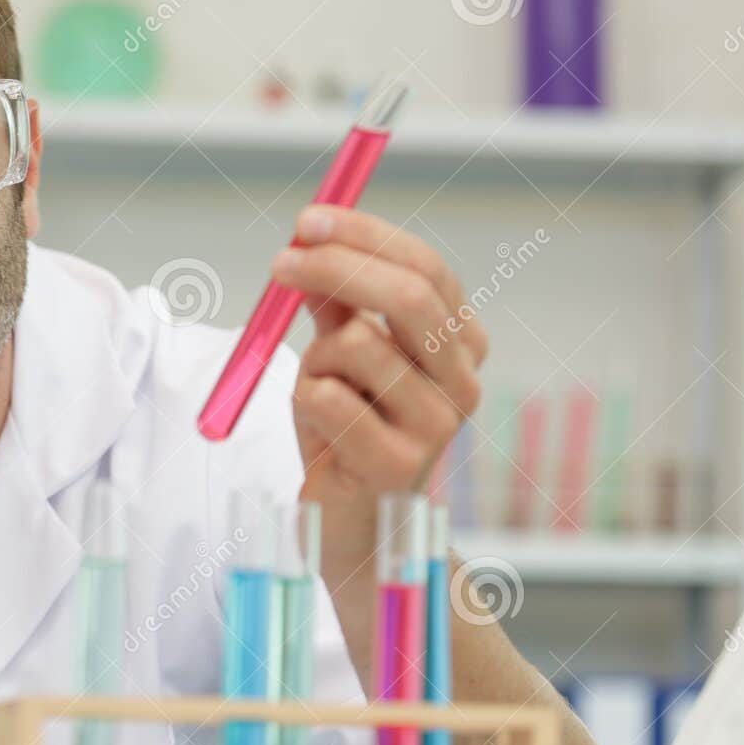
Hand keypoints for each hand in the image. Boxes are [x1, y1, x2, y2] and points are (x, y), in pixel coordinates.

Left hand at [274, 205, 486, 510]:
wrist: (351, 523)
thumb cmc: (346, 432)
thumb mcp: (339, 357)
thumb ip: (336, 303)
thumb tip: (311, 243)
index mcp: (460, 344)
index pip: (423, 268)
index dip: (363, 237)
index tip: (307, 222)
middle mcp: (463, 381)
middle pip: (409, 296)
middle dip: (336, 266)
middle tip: (280, 262)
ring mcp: (437, 425)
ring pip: (357, 345)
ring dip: (313, 359)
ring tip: (316, 392)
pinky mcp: (394, 464)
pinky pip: (327, 397)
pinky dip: (305, 400)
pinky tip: (318, 431)